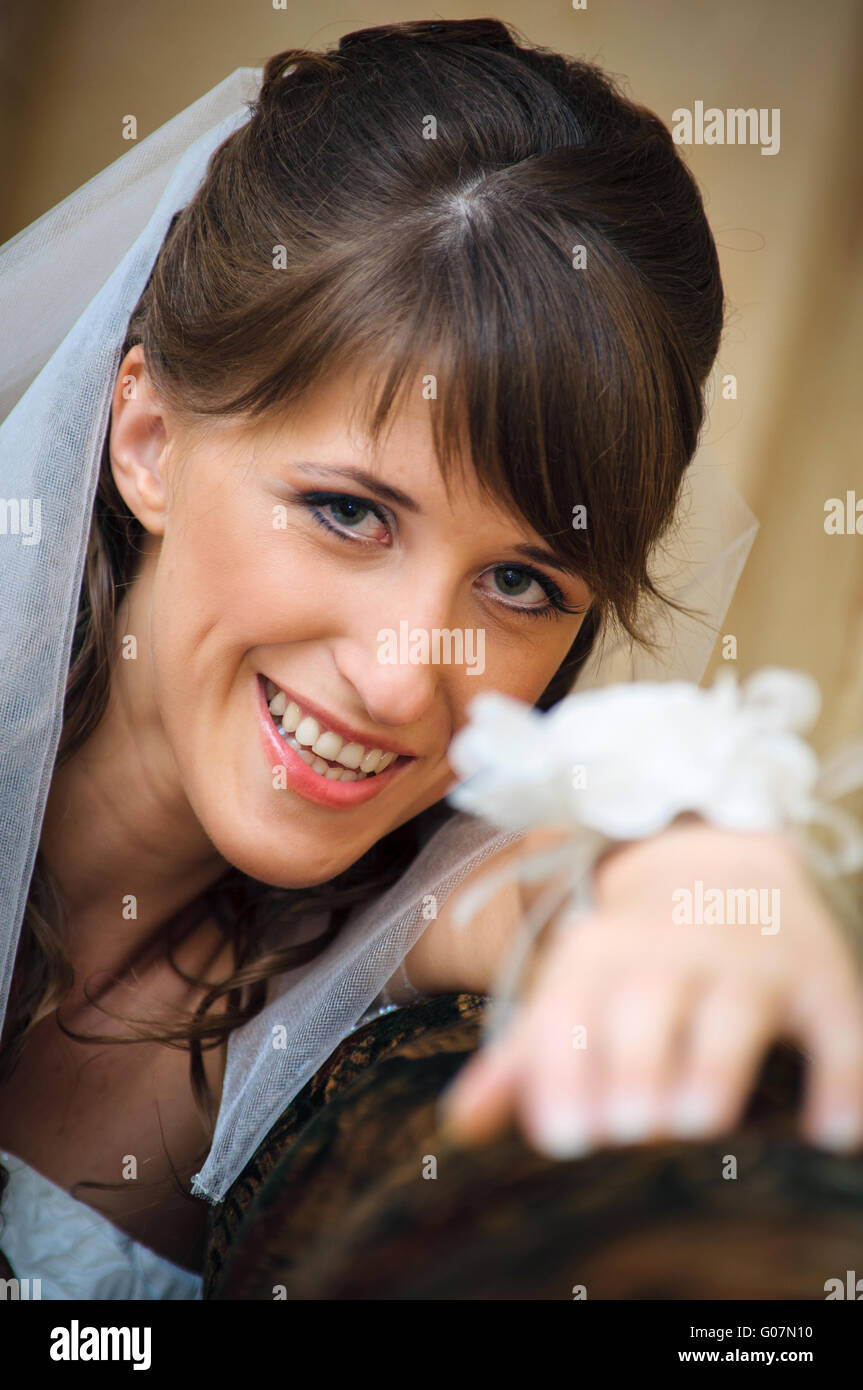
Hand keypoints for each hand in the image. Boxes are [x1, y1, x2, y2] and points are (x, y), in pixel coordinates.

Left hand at [438, 822, 862, 1158]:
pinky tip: (831, 1131)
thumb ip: (524, 1057)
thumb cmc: (635, 955)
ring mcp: (750, 961)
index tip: (561, 1136)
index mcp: (603, 953)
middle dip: (638, 1059)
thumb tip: (457, 1125)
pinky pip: (836, 1024)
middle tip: (631, 1128)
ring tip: (699, 1121)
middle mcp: (674, 951)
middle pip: (650, 1000)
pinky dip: (839, 1073)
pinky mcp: (820, 979)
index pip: (575, 1004)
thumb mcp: (575, 989)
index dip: (566, 1066)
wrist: (724, 866)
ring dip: (716, 1061)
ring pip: (733, 1008)